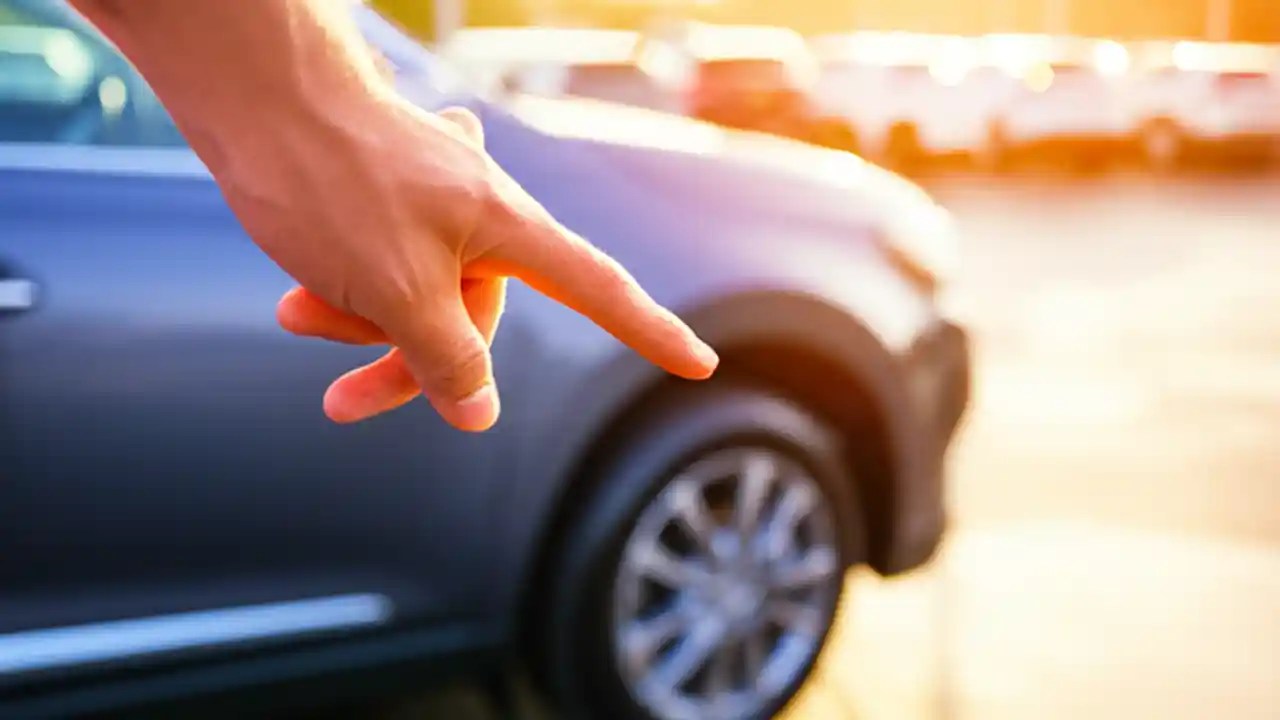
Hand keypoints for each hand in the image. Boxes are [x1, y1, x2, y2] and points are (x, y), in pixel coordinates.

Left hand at [225, 99, 716, 430]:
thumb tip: (480, 415)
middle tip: (341, 402)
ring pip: (424, 297)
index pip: (599, 290)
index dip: (650, 332)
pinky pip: (393, 266)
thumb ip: (446, 359)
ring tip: (296, 312)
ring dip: (362, 324)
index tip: (698, 364)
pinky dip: (352, 289)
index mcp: (507, 227)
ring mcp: (439, 204)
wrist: (257, 99)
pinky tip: (305, 283)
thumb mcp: (394, 290)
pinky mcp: (396, 200)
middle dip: (408, 361)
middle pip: (477, 319)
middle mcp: (484, 215)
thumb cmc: (330, 183)